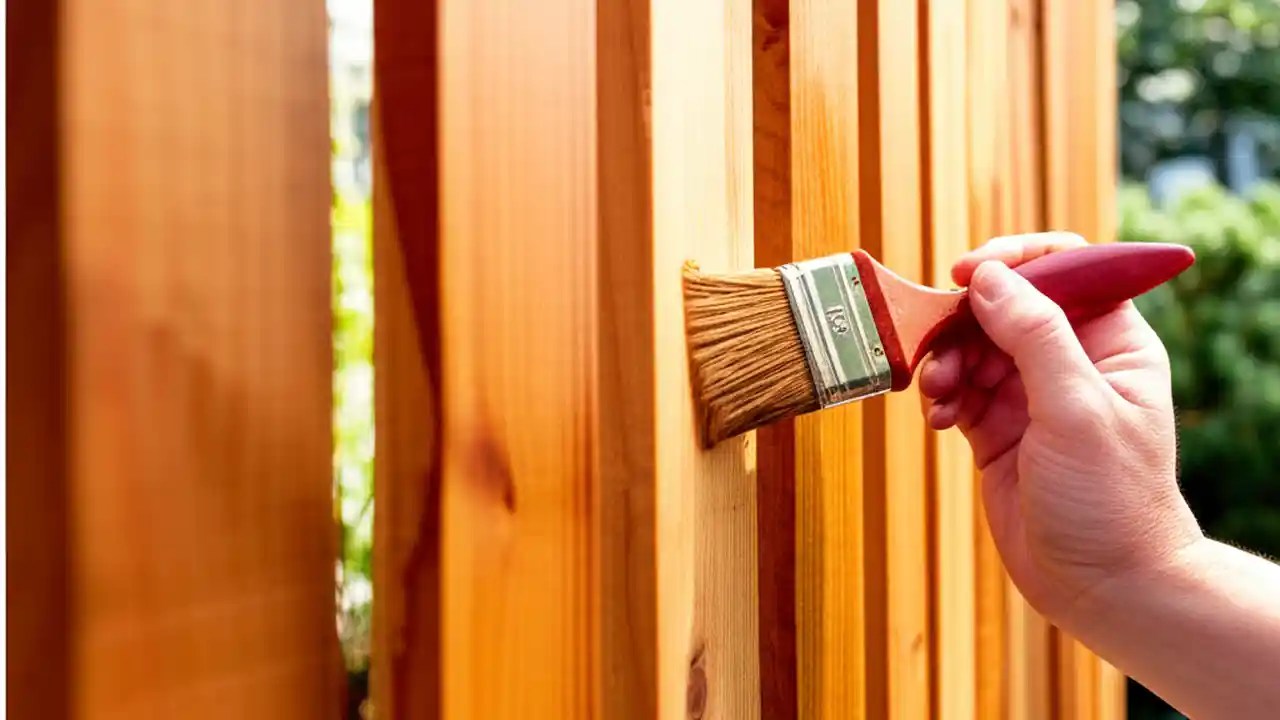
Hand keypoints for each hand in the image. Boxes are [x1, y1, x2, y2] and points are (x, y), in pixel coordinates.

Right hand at [919, 232, 1203, 631]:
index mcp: (1110, 340)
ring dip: (945, 362)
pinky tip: (940, 421)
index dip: (1014, 259)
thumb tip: (987, 277)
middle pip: (1002, 305)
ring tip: (940, 395)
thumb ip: (1034, 336)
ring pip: (971, 346)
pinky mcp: (995, 428)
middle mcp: (1069, 359)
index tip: (966, 272)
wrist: (1103, 585)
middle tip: (939, 350)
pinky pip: (956, 390)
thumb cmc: (1112, 499)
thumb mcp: (1076, 408)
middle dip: (963, 321)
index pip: (1064, 267)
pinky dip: (939, 397)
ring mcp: (1029, 394)